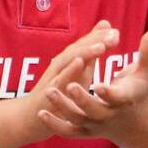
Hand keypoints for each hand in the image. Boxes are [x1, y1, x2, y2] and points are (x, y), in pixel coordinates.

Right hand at [22, 20, 115, 137]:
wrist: (30, 116)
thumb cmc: (59, 92)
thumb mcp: (78, 71)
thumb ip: (91, 53)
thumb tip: (107, 31)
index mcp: (70, 59)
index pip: (86, 44)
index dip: (100, 37)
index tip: (117, 33)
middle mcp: (61, 64)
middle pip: (79, 48)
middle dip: (96, 40)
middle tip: (114, 35)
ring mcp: (54, 77)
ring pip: (69, 61)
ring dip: (85, 52)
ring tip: (101, 46)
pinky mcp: (49, 92)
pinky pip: (59, 80)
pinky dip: (69, 70)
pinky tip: (80, 63)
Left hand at [38, 26, 147, 141]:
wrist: (135, 122)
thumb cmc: (141, 89)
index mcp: (125, 99)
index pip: (117, 98)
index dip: (108, 93)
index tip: (99, 85)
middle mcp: (110, 115)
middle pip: (94, 111)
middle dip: (82, 99)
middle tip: (70, 86)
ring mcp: (96, 126)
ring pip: (77, 121)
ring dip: (62, 108)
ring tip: (49, 91)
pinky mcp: (85, 131)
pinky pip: (68, 131)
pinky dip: (55, 125)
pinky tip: (42, 113)